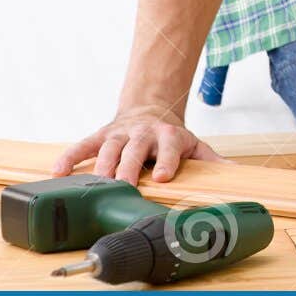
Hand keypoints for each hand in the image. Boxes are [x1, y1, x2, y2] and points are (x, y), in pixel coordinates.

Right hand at [52, 108, 224, 184]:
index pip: (170, 148)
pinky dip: (70, 157)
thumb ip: (212, 161)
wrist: (150, 110)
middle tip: (123, 185)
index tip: (163, 177)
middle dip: (129, 167)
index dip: (167, 161)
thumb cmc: (171, 137)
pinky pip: (83, 146)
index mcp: (169, 137)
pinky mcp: (101, 135)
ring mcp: (121, 134)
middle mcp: (144, 133)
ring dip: (101, 166)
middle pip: (135, 150)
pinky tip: (58, 172)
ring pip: (108, 149)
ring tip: (94, 185)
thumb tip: (236, 175)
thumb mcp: (194, 146)